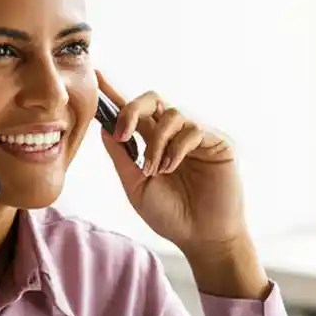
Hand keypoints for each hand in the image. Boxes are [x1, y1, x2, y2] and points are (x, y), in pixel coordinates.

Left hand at [96, 70, 248, 253]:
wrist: (202, 239)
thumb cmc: (171, 216)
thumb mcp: (136, 186)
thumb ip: (122, 157)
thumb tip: (103, 127)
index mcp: (154, 143)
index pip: (133, 112)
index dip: (114, 94)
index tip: (96, 76)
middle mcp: (175, 134)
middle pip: (153, 98)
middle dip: (132, 109)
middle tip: (122, 133)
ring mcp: (198, 136)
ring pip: (171, 114)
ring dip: (156, 142)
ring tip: (155, 170)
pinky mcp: (219, 142)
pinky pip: (193, 130)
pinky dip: (176, 148)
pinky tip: (171, 168)